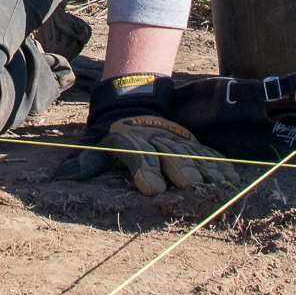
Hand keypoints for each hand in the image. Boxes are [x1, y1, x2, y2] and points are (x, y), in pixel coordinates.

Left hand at [58, 73, 237, 195]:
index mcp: (131, 143)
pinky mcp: (190, 141)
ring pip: (192, 153)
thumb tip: (64, 175)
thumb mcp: (96, 145)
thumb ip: (85, 162)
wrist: (132, 105)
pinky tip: (231, 178)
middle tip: (189, 185)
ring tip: (218, 186)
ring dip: (206, 170)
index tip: (153, 189)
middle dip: (180, 170)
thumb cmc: (113, 137)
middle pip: (170, 155)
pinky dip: (220, 164)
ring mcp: (175, 139)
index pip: (139, 158)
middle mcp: (156, 140)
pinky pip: (208, 152)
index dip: (145, 172)